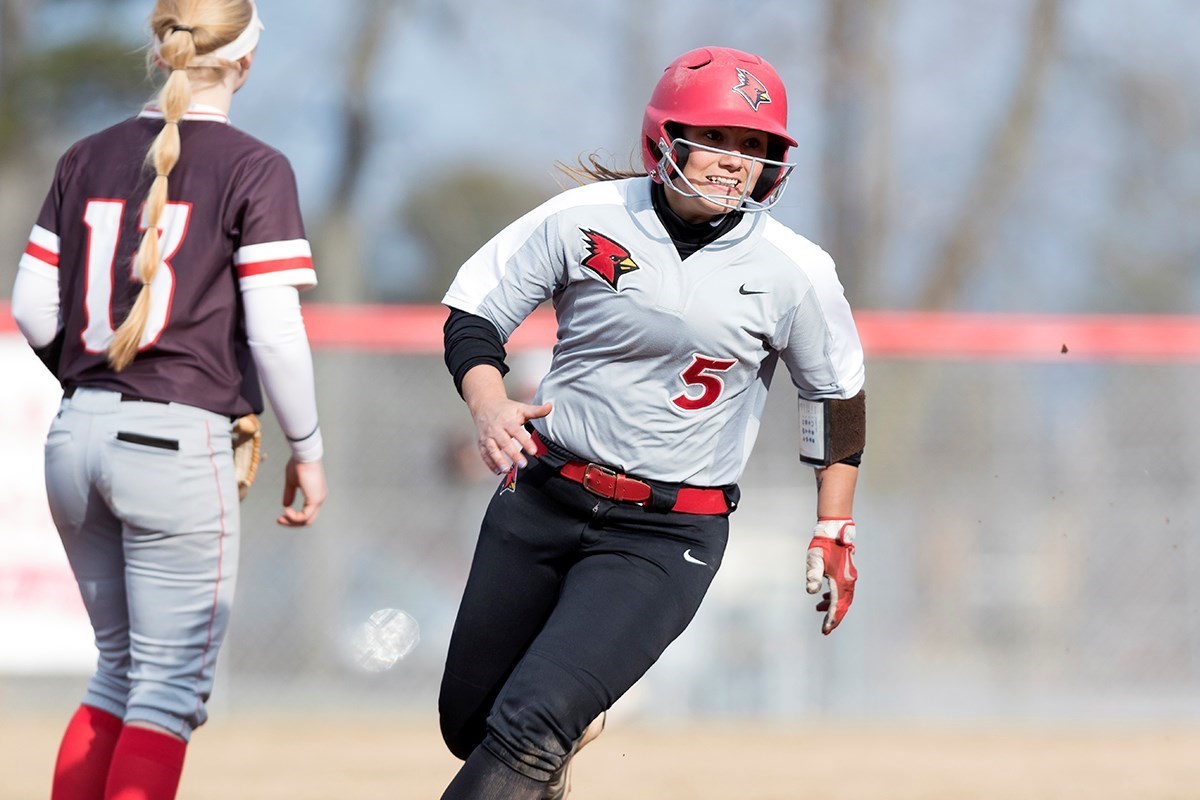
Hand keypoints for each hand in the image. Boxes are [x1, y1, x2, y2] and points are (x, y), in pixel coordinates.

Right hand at [278, 457, 326, 526]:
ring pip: (306, 521)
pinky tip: (286, 511)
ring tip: (281, 517)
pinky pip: (305, 516)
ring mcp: (318, 500)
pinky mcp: (315, 499)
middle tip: (279, 520)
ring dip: (292, 521)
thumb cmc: (298, 464)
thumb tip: (286, 505)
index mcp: (315, 494)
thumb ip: (290, 493)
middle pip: (308, 520)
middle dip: (292, 523)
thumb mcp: (292, 482)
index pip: (307, 513)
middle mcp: (319, 498)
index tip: (281, 516)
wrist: (304, 455)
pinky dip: (294, 517)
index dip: (294, 518)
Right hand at [469, 396, 552, 473]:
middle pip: (505, 443)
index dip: (525, 442)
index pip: (517, 432)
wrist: (485, 404)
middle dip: (513, 454)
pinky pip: (484, 454)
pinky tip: (497, 471)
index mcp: (507, 421)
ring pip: (492, 449)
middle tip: (523, 464)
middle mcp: (496, 429)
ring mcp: (488, 437)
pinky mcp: (482, 443)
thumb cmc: (506, 409)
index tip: (533, 451)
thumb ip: (536, 411)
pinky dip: (490, 463)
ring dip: (498, 460)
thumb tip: (550, 407)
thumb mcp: (521, 408)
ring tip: (506, 470)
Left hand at [805, 518, 856, 634]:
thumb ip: (813, 575)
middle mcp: (848, 581)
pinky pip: (842, 591)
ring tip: (818, 610)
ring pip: (844, 599)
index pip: (837, 605)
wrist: (834, 530)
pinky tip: (824, 597)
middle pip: (843, 606)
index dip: (831, 619)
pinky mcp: (846, 573)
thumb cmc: (823, 545)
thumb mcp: (814, 559)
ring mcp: (848, 577)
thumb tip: (811, 591)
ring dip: (834, 608)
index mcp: (840, 581)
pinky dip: (834, 598)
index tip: (825, 631)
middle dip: (835, 619)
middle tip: (826, 631)